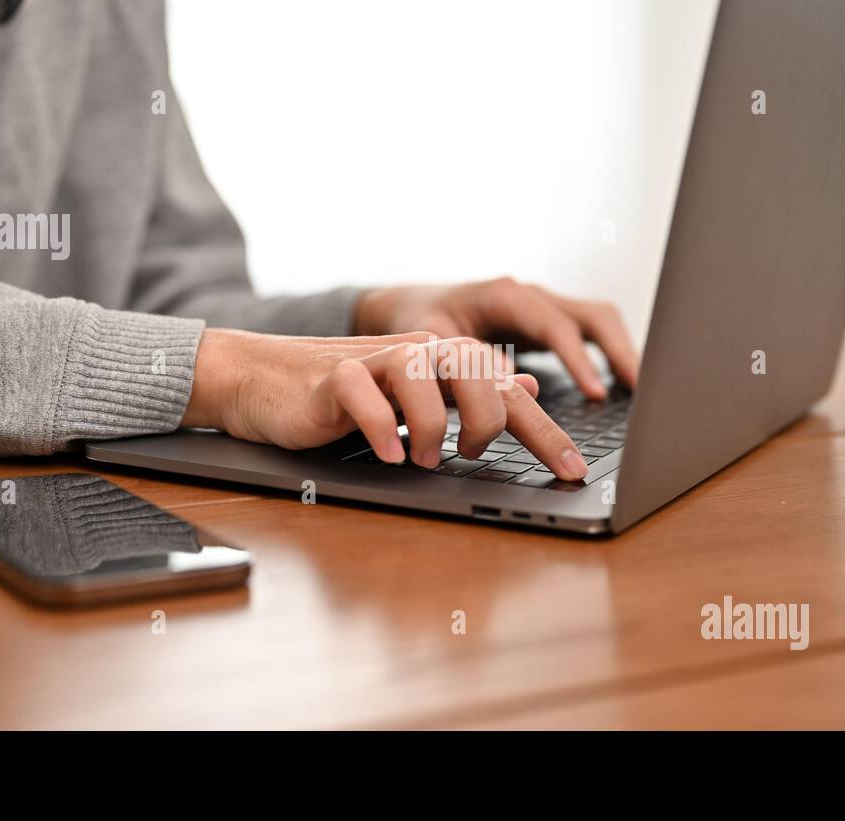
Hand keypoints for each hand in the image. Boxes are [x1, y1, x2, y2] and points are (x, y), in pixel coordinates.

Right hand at [182, 328, 590, 479]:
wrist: (270, 380)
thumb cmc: (350, 395)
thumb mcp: (419, 395)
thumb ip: (473, 390)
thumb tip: (527, 382)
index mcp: (447, 362)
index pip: (511, 394)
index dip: (547, 433)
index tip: (575, 473)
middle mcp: (420, 355)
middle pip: (477, 377)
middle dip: (489, 424)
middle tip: (472, 457)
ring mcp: (376, 362)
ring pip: (423, 378)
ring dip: (432, 426)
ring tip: (424, 458)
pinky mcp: (334, 378)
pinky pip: (364, 396)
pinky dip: (381, 427)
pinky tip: (389, 454)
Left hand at [354, 277, 638, 399]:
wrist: (408, 306)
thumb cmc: (417, 320)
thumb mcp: (430, 337)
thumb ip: (467, 355)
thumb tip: (509, 383)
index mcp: (505, 295)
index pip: (555, 326)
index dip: (578, 360)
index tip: (597, 393)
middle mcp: (531, 296)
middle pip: (592, 315)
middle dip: (620, 351)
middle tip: (640, 389)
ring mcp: (542, 308)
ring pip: (597, 321)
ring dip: (622, 352)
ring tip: (642, 390)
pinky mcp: (545, 324)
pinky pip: (588, 334)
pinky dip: (609, 355)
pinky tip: (621, 385)